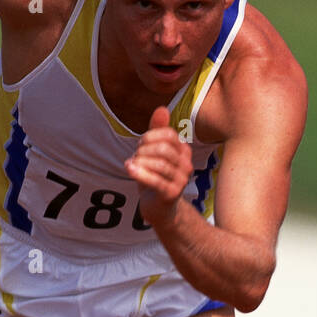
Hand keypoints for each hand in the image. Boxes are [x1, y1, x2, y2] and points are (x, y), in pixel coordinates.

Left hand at [124, 106, 192, 228]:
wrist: (160, 209)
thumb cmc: (157, 177)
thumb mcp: (155, 152)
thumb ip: (158, 131)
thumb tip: (162, 108)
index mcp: (184, 152)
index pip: (168, 135)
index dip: (149, 136)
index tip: (140, 145)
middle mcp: (187, 165)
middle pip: (163, 149)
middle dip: (143, 150)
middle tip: (135, 157)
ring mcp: (181, 181)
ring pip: (158, 164)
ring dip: (140, 162)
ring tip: (132, 165)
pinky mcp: (171, 194)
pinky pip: (155, 180)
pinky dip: (139, 173)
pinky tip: (129, 169)